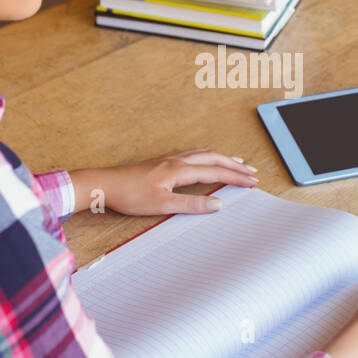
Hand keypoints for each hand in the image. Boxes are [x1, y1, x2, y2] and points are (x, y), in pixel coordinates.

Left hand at [76, 149, 258, 215]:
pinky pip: (192, 154)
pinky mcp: (161, 161)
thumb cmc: (129, 195)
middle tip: (251, 172)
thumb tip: (218, 203)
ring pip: (202, 153)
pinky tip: (204, 160)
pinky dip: (206, 156)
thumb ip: (191, 204)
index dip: (236, 177)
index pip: (216, 172)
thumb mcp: (162, 205)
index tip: (253, 181)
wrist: (104, 184)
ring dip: (221, 158)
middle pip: (213, 158)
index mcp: (179, 170)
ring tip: (235, 163)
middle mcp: (176, 160)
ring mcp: (168, 158)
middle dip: (234, 165)